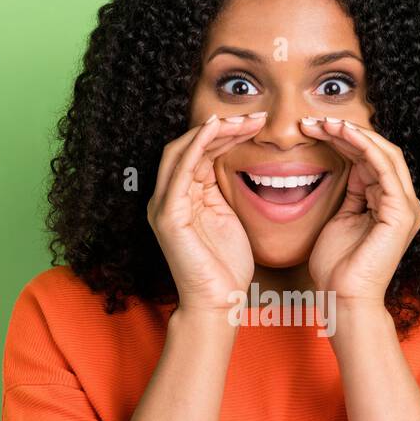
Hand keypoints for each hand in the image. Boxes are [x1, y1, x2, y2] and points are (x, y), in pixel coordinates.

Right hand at [147, 112, 266, 314]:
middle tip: (255, 118)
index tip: (256, 124)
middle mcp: (167, 197)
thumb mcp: (228, 218)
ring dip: (214, 131)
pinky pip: (180, 170)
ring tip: (244, 121)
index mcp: (182, 197)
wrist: (217, 302)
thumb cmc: (226, 267)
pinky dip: (197, 145)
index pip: (199, 153)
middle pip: (189, 146)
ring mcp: (163, 205)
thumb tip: (236, 164)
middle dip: (222, 127)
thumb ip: (223, 191)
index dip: (225, 134)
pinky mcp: (167, 215)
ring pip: (183, 151)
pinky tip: (217, 129)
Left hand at [304, 117, 419, 306]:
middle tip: (314, 120)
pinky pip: (385, 168)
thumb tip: (347, 167)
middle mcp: (403, 202)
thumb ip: (350, 194)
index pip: (370, 160)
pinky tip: (341, 134)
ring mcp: (406, 207)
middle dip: (346, 132)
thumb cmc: (337, 267)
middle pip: (378, 152)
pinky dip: (364, 147)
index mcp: (388, 204)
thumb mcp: (341, 219)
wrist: (343, 298)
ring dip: (353, 134)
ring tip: (324, 122)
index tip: (313, 129)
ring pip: (384, 153)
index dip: (344, 141)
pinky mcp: (401, 213)